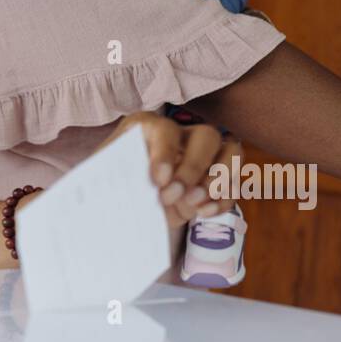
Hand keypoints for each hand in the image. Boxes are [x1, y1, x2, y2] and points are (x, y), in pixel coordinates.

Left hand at [103, 112, 239, 229]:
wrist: (119, 205)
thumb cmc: (111, 187)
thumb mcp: (106, 182)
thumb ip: (119, 182)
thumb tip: (132, 190)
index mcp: (147, 128)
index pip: (165, 130)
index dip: (165, 153)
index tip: (159, 180)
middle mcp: (181, 134)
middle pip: (207, 136)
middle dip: (194, 168)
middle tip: (176, 195)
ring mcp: (203, 153)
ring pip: (231, 151)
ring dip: (219, 179)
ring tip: (197, 205)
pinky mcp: (215, 176)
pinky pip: (234, 181)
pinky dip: (224, 198)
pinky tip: (204, 213)